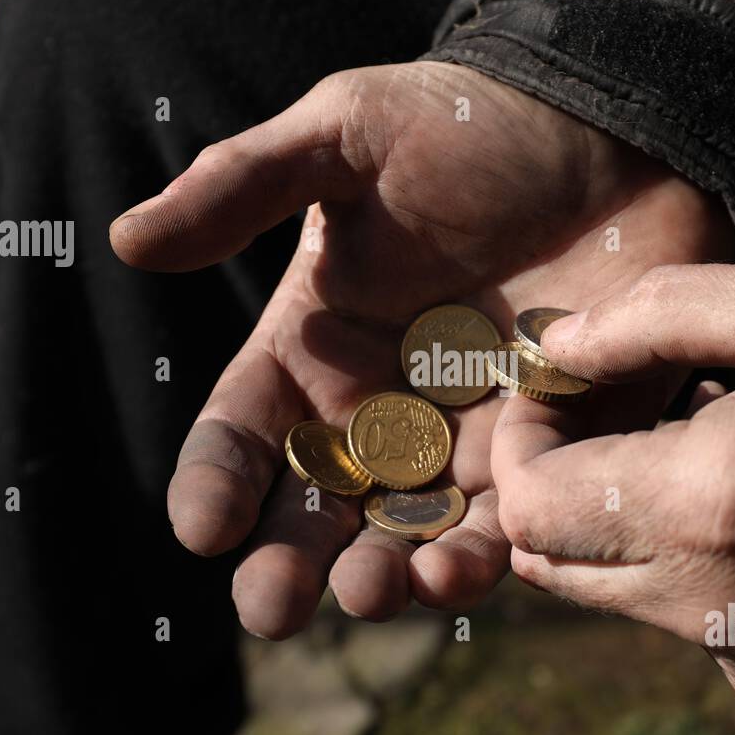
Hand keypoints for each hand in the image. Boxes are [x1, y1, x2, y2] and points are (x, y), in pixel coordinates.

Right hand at [110, 62, 734, 637]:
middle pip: (317, 506)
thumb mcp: (346, 134)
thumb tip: (128, 240)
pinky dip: (481, 555)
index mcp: (313, 346)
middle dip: (289, 562)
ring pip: (407, 534)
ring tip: (373, 591)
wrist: (606, 132)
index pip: (246, 430)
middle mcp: (378, 408)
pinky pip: (506, 524)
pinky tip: (458, 569)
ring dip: (384, 574)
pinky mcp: (543, 452)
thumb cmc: (467, 125)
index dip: (218, 480)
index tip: (200, 527)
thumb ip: (244, 185)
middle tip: (272, 610)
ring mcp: (461, 439)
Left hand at [491, 257, 734, 708]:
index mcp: (707, 502)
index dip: (518, 441)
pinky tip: (733, 499)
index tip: (555, 389)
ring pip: (608, 590)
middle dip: (550, 479)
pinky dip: (672, 561)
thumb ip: (654, 315)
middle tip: (601, 410)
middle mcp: (711, 600)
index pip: (530, 502)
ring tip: (677, 439)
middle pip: (554, 558)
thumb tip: (559, 343)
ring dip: (608, 516)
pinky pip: (677, 619)